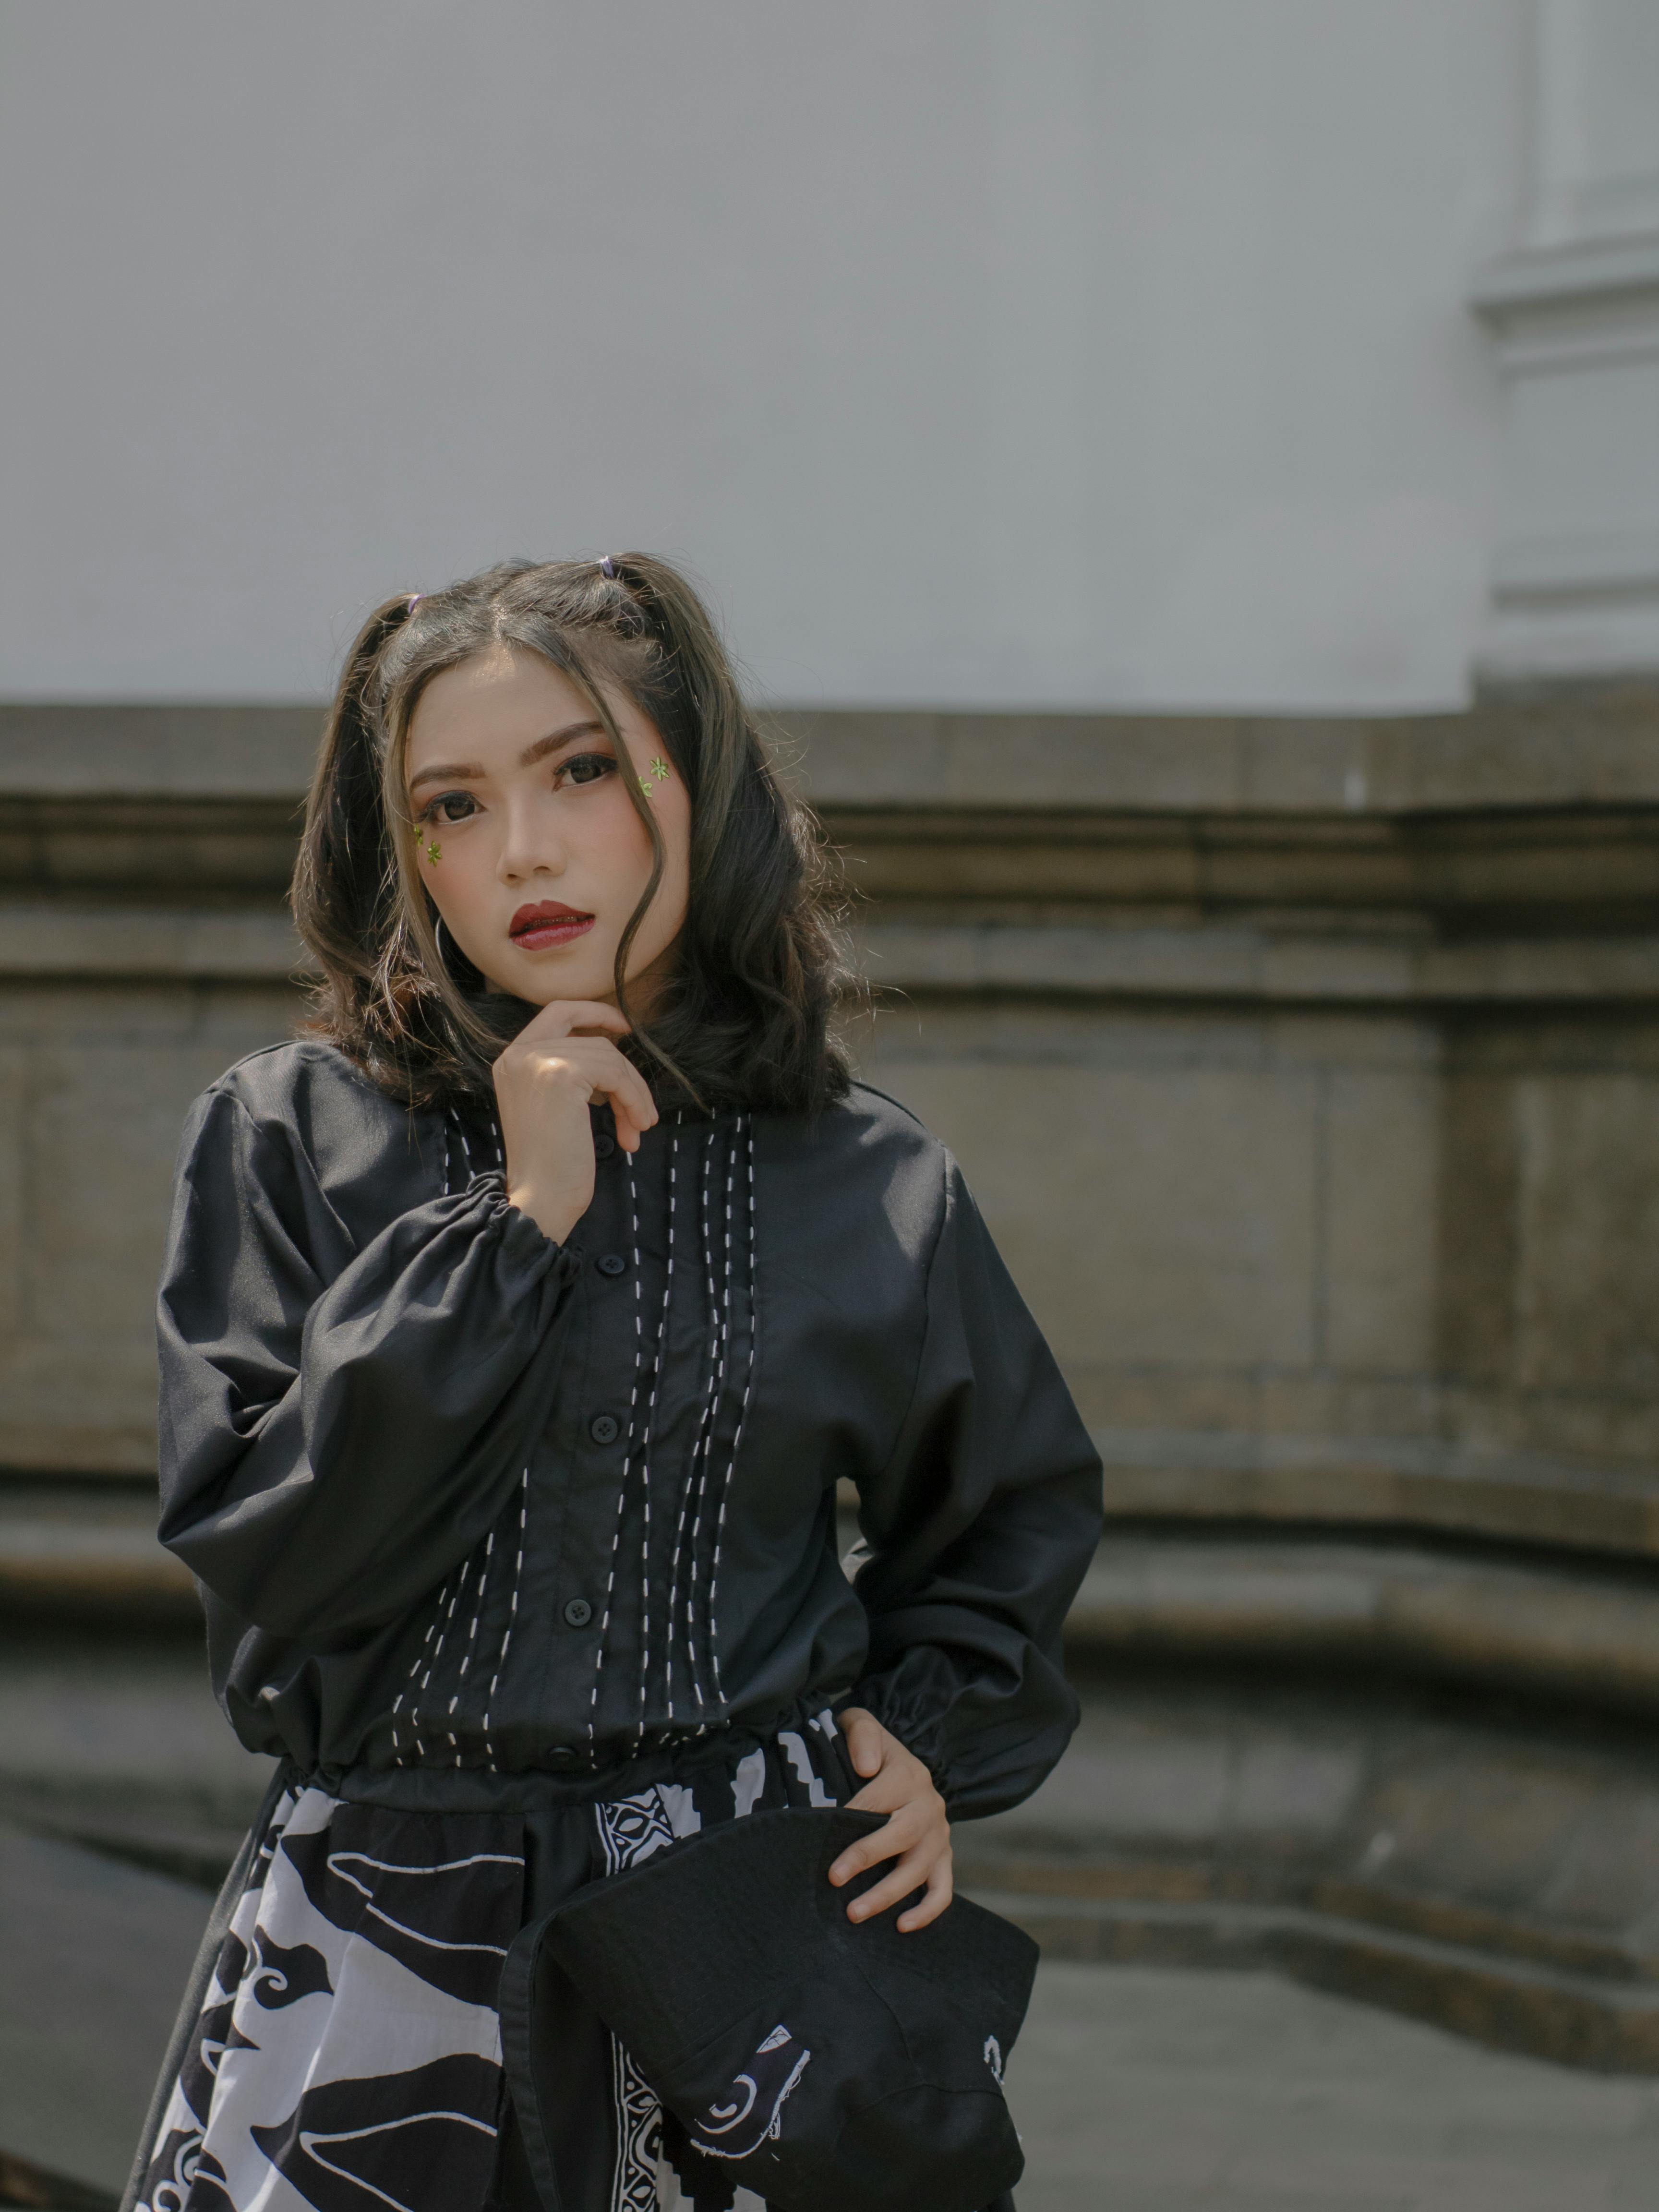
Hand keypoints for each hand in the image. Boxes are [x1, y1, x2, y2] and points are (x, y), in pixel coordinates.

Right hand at [492, 1001, 656, 1244]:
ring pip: (609, 1057)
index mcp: (512, 1059)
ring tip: (639, 1127)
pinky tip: (634, 1130)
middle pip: (593, 1039)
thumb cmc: (552, 1163)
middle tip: (642, 1110)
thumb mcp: (555, 1105)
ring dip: (634, 1094)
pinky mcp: (562, 1074)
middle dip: (625, 1073)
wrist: (539, 1199)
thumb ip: (570, 1071)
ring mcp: (538, 1061)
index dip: (595, 1013)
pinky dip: (633, 1099)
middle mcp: (518, 1054)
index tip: (623, 1030)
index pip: (558, 1012)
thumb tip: (612, 1048)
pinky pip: (616, 1074)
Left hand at [829, 1707, 952, 1932]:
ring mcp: (939, 1835)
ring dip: (889, 1894)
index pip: (878, 1800)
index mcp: (909, 1774)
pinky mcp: (943, 1858)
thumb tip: (865, 1767)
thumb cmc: (870, 1749)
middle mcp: (930, 1805)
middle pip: (902, 1835)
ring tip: (854, 1913)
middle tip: (833, 1878)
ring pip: (920, 1869)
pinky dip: (927, 1911)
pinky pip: (943, 1890)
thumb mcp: (861, 1725)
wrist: (897, 1762)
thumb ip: (862, 1735)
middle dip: (866, 1858)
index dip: (850, 1819)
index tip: (822, 1836)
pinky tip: (902, 1926)